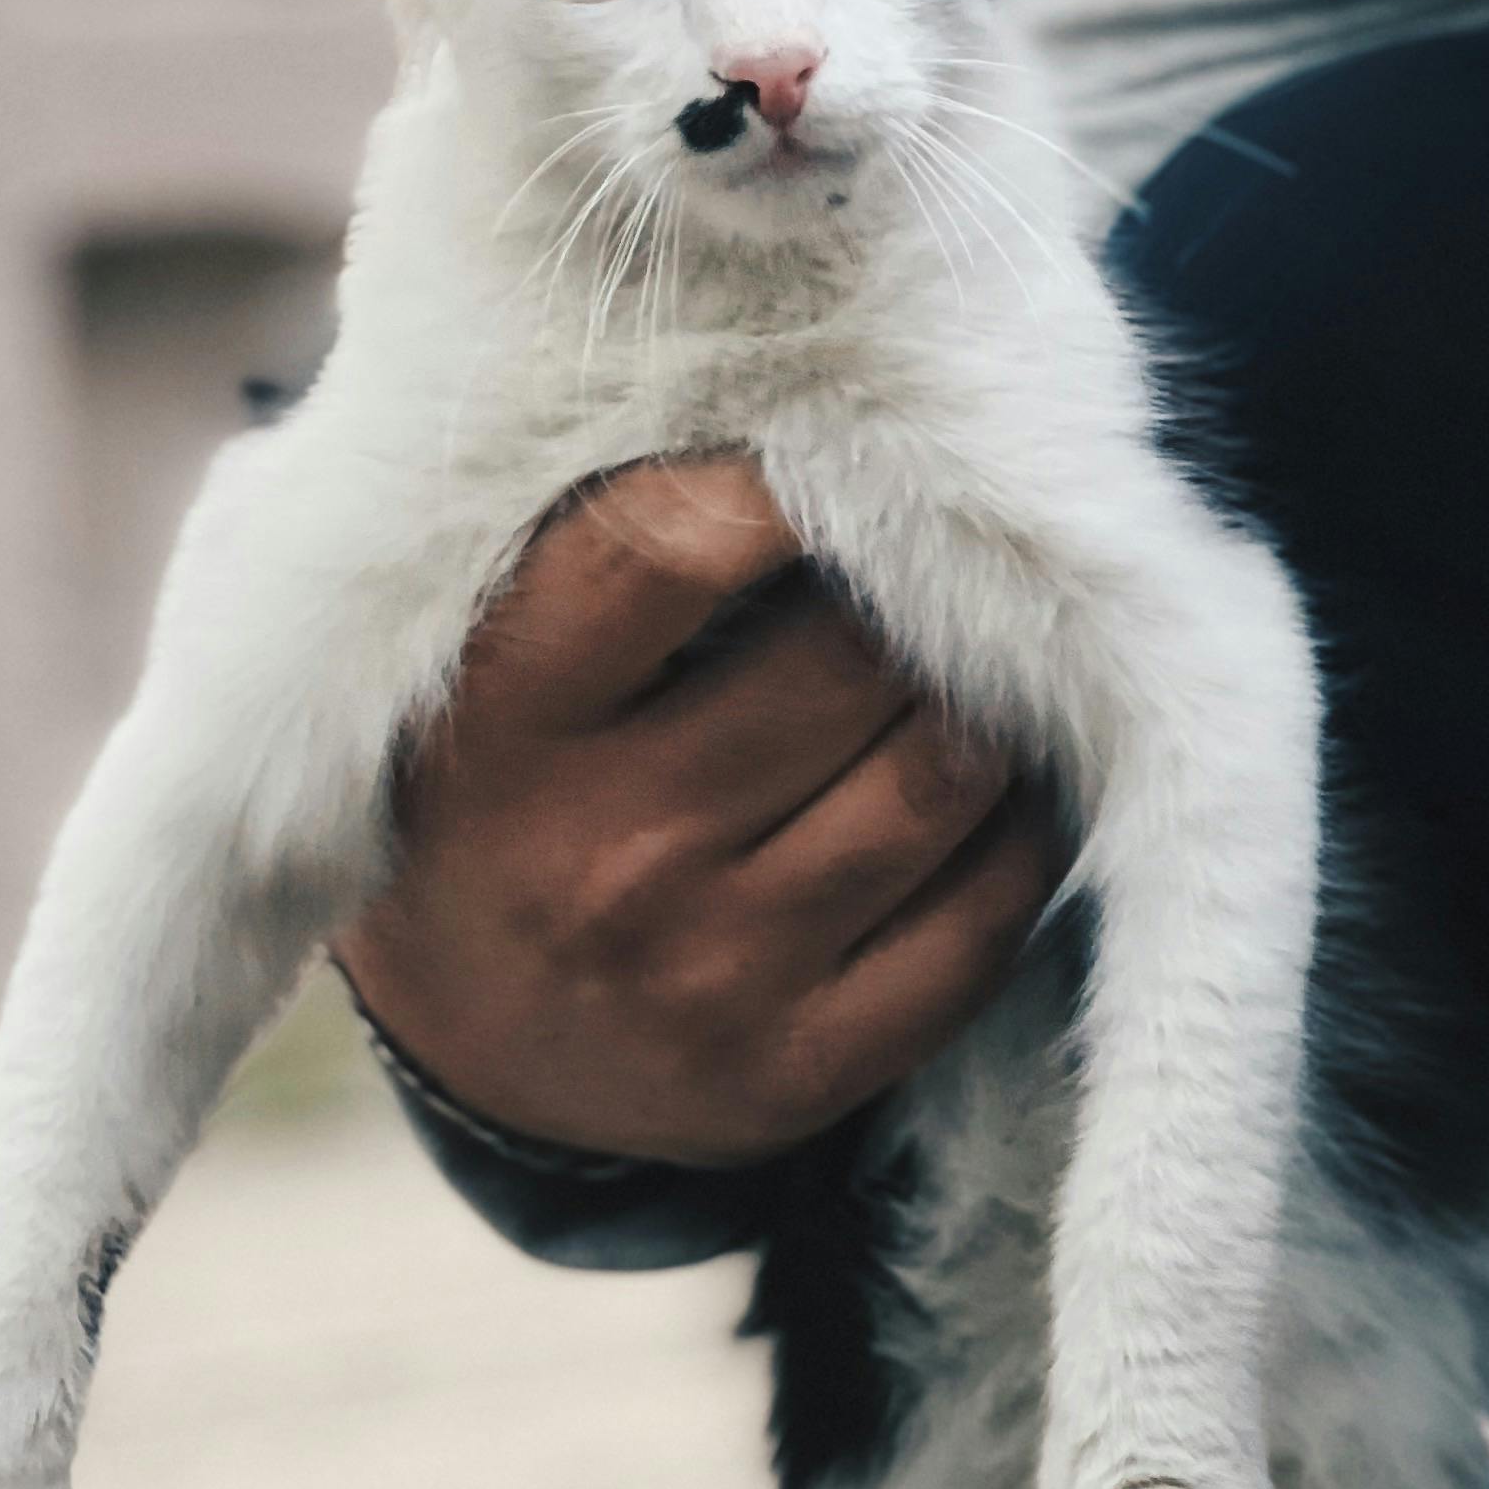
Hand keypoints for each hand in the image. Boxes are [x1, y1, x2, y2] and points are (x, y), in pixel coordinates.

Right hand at [331, 458, 1061, 1167]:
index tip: (827, 461)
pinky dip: (1015, 838)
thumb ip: (600, 558)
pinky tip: (988, 797)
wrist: (473, 1055)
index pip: (667, 550)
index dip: (781, 483)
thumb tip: (814, 417)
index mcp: (504, 731)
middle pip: (846, 664)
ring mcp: (708, 977)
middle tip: (932, 570)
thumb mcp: (483, 675)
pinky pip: (980, 922)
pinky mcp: (796, 1071)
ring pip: (938, 782)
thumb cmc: (503, 798)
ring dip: (981, 710)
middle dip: (911, 600)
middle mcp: (603, 858)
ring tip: (970, 673)